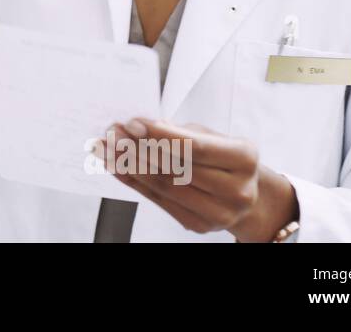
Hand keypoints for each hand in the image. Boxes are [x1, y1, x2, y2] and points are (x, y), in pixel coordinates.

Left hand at [91, 119, 298, 241]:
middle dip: (137, 149)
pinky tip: (116, 167)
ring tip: (106, 149)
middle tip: (110, 135)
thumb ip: (177, 132)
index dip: (159, 135)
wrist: (244, 193)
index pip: (193, 147)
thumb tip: (133, 128)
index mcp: (244, 158)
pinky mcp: (198, 225)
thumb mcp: (211, 136)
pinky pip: (158, 201)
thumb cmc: (222, 156)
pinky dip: (133, 182)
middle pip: (175, 168)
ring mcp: (218, 213)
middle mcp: (236, 189)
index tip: (130, 123)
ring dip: (129, 166)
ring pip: (164, 186)